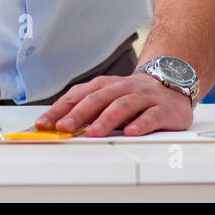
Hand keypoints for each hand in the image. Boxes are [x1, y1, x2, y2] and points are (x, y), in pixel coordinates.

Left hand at [34, 71, 192, 136]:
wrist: (170, 82)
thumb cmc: (131, 95)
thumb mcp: (106, 97)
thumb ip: (84, 109)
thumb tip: (55, 125)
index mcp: (103, 86)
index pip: (77, 96)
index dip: (59, 109)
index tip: (44, 123)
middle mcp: (121, 89)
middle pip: (97, 99)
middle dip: (78, 114)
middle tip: (64, 127)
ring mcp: (142, 97)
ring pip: (122, 105)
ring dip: (106, 119)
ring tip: (93, 132)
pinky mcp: (162, 109)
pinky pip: (151, 115)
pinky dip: (140, 123)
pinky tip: (131, 131)